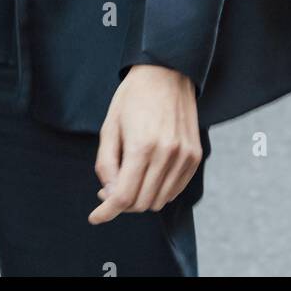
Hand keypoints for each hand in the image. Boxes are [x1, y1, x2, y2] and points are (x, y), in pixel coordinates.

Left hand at [89, 65, 202, 223]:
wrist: (166, 72)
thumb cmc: (133, 97)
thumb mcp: (110, 126)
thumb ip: (106, 164)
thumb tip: (108, 195)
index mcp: (142, 146)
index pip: (124, 196)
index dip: (106, 211)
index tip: (95, 217)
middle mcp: (167, 154)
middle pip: (141, 202)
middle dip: (121, 203)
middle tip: (109, 188)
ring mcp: (184, 157)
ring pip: (159, 200)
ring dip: (140, 198)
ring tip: (129, 177)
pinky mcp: (195, 156)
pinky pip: (175, 190)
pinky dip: (159, 191)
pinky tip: (148, 175)